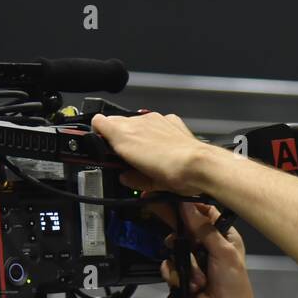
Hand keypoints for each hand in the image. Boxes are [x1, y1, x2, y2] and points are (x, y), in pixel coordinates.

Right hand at [90, 112, 210, 195]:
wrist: (198, 165)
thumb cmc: (170, 169)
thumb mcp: (141, 177)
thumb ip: (127, 173)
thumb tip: (123, 175)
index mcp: (124, 133)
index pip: (100, 123)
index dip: (99, 136)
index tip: (103, 150)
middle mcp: (138, 122)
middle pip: (118, 124)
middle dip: (118, 139)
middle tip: (124, 157)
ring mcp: (155, 120)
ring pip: (136, 123)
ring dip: (136, 136)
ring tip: (146, 156)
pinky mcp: (170, 121)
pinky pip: (155, 123)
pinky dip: (154, 134)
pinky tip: (161, 149)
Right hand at [161, 202, 253, 297]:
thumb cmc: (232, 287)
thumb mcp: (224, 253)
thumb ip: (204, 229)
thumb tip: (186, 205)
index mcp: (225, 237)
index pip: (205, 213)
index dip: (190, 206)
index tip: (173, 198)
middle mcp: (209, 247)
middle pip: (186, 229)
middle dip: (179, 234)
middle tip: (164, 222)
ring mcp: (194, 262)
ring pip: (175, 249)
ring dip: (184, 264)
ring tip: (198, 279)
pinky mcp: (182, 277)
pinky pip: (169, 267)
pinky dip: (174, 276)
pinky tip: (186, 285)